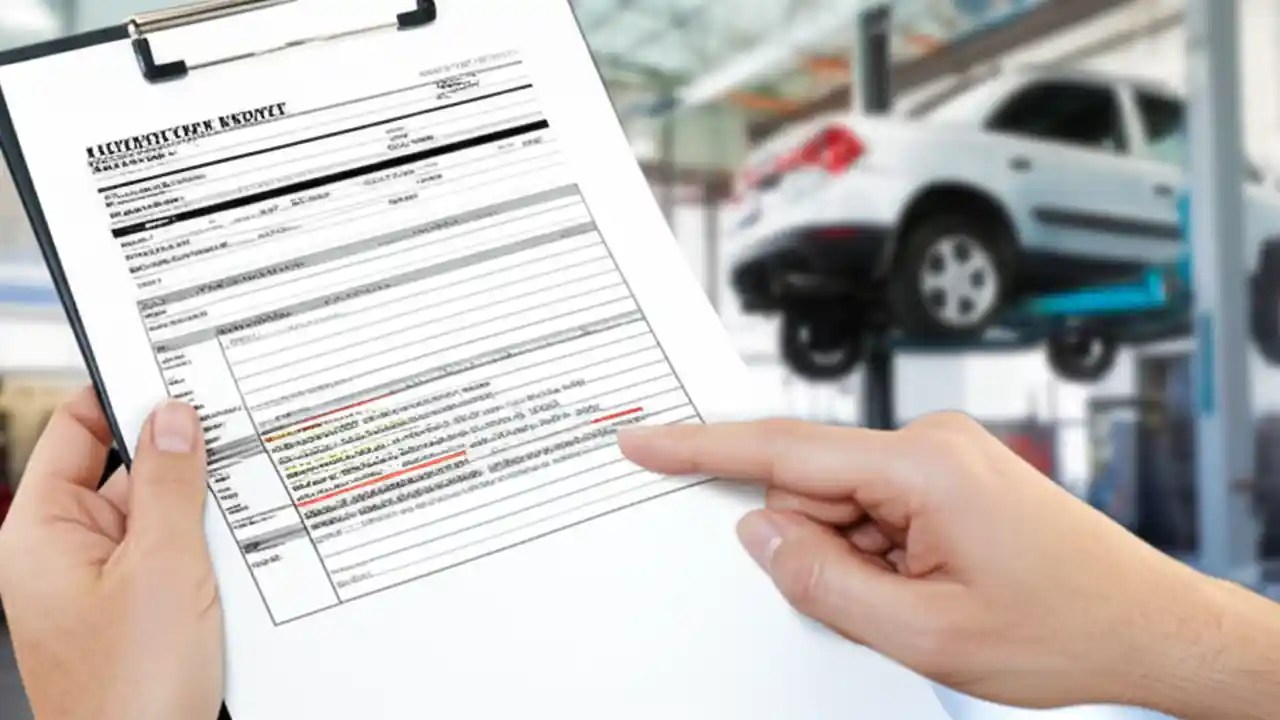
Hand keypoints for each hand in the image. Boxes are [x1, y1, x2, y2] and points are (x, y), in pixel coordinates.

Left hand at [0, 389, 222, 719]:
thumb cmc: (130, 695)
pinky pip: (176, 557)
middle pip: (125, 471)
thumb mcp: (161, 568)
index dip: (121, 394)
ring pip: (160, 516)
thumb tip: (172, 419)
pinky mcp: (142, 613)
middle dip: (181, 456)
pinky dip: (211, 547)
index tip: (173, 370)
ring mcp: (105, 587)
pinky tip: (246, 548)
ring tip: (241, 507)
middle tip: (233, 435)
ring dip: (202, 508)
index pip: (75, 431)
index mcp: (42, 535)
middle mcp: (67, 556)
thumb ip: (168, 484)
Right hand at [620, 414, 1270, 715]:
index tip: (646, 442)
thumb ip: (824, 582)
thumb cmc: (1064, 628)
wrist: (1149, 628)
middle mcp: (931, 444)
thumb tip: (758, 535)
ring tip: (927, 602)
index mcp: (923, 467)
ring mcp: (943, 457)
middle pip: (813, 490)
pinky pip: (876, 510)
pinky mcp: (950, 476)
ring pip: (844, 507)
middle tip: (883, 607)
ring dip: (859, 559)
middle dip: (819, 550)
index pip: (784, 451)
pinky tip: (930, 587)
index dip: (703, 450)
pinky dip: (880, 554)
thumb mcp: (924, 632)